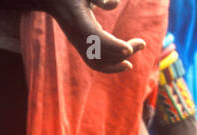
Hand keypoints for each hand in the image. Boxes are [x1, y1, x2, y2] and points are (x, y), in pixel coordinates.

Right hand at [3, 0, 145, 72]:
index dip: (113, 46)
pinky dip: (111, 66)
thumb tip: (115, 4)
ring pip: (99, 63)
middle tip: (142, 43)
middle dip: (123, 51)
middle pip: (101, 52)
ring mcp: (79, 45)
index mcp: (79, 22)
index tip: (129, 50)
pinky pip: (96, 63)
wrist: (54, 1)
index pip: (97, 39)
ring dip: (118, 61)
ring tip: (137, 49)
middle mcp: (78, 38)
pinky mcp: (82, 48)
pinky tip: (125, 61)